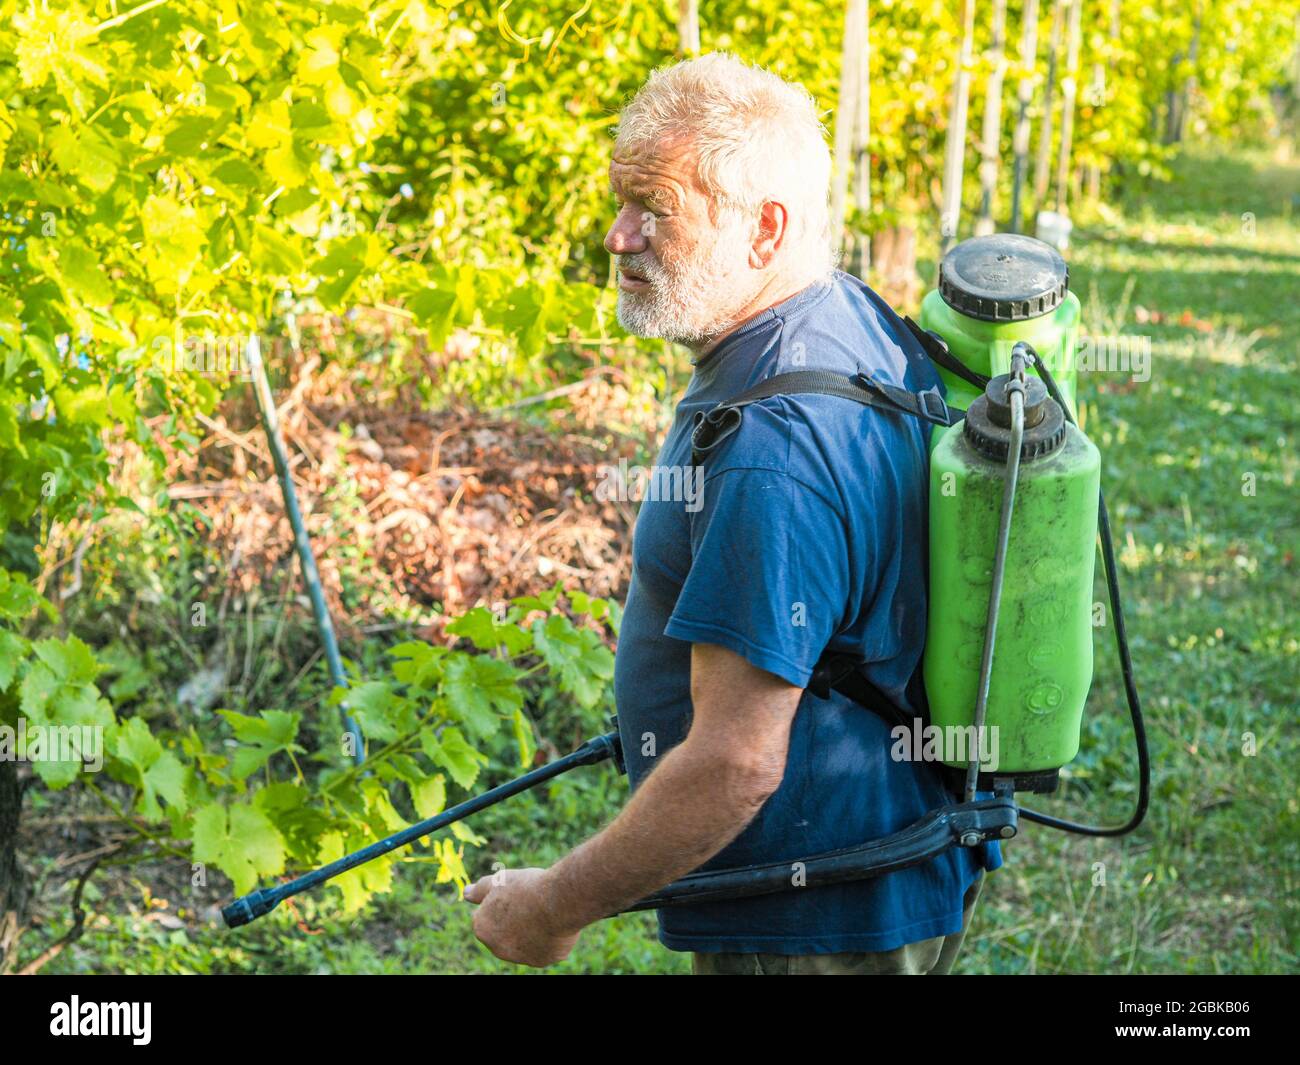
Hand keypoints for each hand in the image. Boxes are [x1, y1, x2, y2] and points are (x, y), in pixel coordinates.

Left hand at [463, 867, 582, 967]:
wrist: (557, 903)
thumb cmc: (526, 888)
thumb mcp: (499, 880)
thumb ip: (480, 889)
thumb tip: (466, 893)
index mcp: (483, 929)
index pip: (486, 917)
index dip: (500, 904)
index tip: (514, 894)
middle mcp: (498, 949)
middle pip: (505, 932)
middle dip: (514, 920)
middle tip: (529, 901)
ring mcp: (521, 958)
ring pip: (525, 942)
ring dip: (531, 929)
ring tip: (544, 909)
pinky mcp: (543, 960)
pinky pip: (544, 948)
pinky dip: (549, 937)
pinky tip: (555, 921)